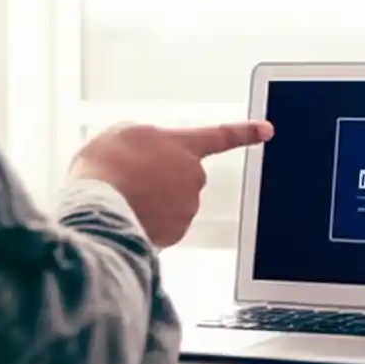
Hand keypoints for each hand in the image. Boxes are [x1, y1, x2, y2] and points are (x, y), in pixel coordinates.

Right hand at [70, 121, 274, 247]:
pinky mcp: (176, 233)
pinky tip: (128, 217)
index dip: (245, 132)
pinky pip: (164, 227)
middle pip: (183, 176)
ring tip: (124, 199)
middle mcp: (193, 176)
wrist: (97, 206)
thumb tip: (148, 154)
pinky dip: (149, 224)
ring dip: (153, 202)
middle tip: (131, 180)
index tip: (267, 130)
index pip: (221, 136)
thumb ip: (146, 140)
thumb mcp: (122, 135)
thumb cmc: (105, 167)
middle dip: (162, 179)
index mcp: (183, 145)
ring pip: (172, 204)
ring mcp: (186, 207)